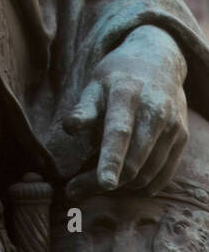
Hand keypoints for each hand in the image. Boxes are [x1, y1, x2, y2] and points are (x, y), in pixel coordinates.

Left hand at [64, 26, 187, 196]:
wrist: (159, 62)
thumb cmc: (119, 76)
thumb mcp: (96, 84)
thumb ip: (84, 109)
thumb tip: (69, 128)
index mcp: (127, 94)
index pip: (119, 131)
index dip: (111, 159)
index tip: (104, 184)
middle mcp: (154, 111)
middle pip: (133, 160)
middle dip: (101, 183)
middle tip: (74, 189)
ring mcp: (172, 126)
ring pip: (147, 173)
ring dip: (119, 187)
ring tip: (94, 182)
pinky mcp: (182, 138)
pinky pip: (163, 176)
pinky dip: (142, 186)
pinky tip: (123, 183)